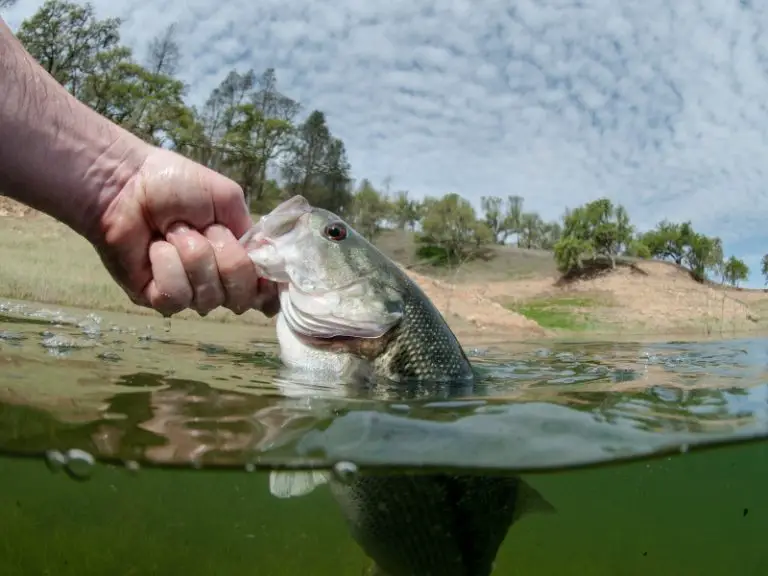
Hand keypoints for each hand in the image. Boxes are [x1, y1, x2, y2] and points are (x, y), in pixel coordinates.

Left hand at [93, 147, 278, 317]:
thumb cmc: (176, 184)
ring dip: (192, 255)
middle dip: (226, 258)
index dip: (266, 289)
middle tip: (204, 229)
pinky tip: (156, 248)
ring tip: (172, 232)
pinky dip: (167, 266)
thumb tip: (270, 269)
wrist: (126, 183)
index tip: (264, 278)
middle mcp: (216, 282)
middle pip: (240, 296)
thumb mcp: (228, 200)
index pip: (263, 292)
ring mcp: (187, 293)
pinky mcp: (155, 298)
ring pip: (207, 296)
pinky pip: (176, 295)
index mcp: (237, 259)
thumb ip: (253, 234)